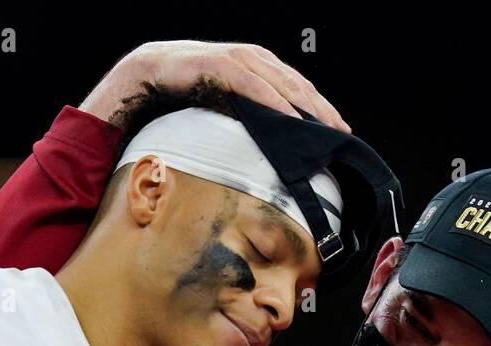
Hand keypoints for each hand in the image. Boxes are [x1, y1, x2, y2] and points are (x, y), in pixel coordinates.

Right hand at [80, 40, 348, 131]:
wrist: (151, 71)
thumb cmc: (188, 89)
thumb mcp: (226, 104)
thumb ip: (248, 114)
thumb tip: (271, 142)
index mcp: (259, 66)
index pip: (298, 86)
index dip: (320, 107)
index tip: (339, 130)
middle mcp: (253, 58)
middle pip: (296, 84)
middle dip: (320, 109)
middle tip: (340, 133)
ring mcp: (238, 58)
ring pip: (280, 82)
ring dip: (304, 105)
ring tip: (322, 127)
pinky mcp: (221, 64)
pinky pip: (254, 84)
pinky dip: (273, 100)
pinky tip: (289, 116)